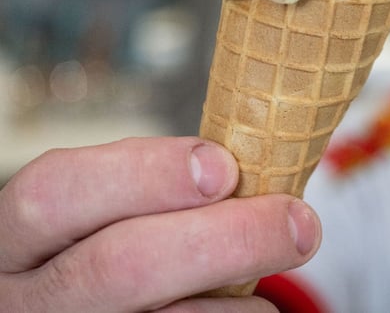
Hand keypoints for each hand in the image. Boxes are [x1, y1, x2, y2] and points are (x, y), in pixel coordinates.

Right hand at [0, 137, 321, 311]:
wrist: (77, 312)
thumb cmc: (103, 245)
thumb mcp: (94, 214)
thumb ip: (148, 189)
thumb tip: (250, 159)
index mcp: (16, 236)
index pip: (56, 192)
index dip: (144, 173)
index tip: (224, 165)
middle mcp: (24, 298)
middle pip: (119, 266)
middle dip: (223, 237)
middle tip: (296, 219)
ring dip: (240, 285)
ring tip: (288, 252)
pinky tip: (252, 305)